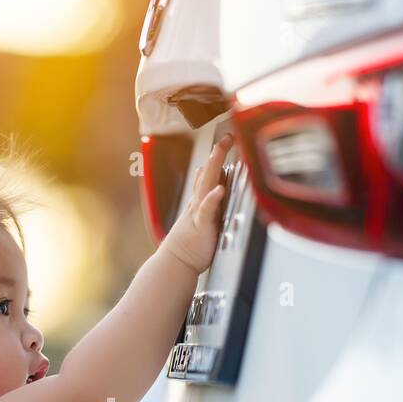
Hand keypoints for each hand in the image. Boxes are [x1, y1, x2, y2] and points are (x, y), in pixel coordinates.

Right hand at [158, 133, 233, 274]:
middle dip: (217, 154)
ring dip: (213, 167)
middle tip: (227, 136)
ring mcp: (198, 213)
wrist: (175, 264)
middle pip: (207, 174)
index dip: (216, 158)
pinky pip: (207, 210)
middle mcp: (198, 204)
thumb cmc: (189, 247)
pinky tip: (219, 189)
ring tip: (220, 151)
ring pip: (206, 185)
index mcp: (199, 203)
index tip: (225, 140)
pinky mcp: (201, 226)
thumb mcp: (201, 222)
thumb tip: (216, 189)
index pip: (207, 175)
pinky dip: (213, 199)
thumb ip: (208, 205)